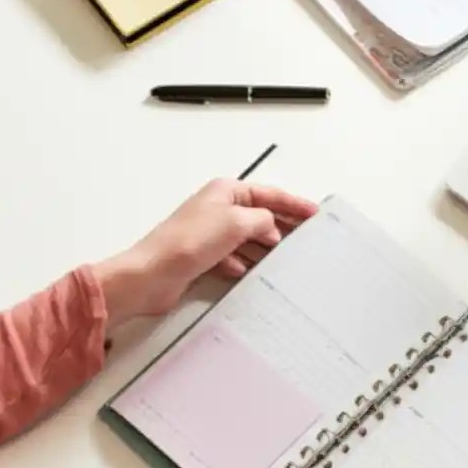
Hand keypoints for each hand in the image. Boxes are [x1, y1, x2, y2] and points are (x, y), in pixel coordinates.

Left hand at [93, 179, 316, 324]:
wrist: (152, 275)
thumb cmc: (190, 242)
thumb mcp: (236, 223)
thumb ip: (263, 220)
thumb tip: (273, 228)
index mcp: (226, 192)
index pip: (269, 194)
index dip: (294, 203)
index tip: (315, 213)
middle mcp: (219, 209)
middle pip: (260, 216)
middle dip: (281, 228)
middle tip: (307, 240)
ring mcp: (211, 233)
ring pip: (248, 239)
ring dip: (264, 249)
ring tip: (285, 260)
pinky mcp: (204, 257)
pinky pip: (234, 257)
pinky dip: (243, 264)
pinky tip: (249, 272)